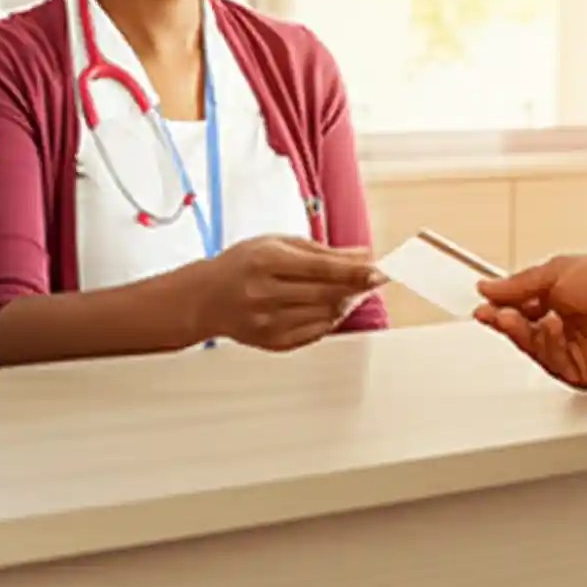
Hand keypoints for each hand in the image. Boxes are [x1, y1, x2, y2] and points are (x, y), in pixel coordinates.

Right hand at [192, 236, 386, 351]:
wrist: (204, 298)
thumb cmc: (243, 264)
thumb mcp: (277, 244)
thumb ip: (322, 251)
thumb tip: (364, 256)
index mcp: (265, 261)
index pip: (322, 268)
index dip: (356, 271)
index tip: (382, 271)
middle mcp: (265, 293)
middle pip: (328, 294)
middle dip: (358, 286)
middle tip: (375, 278)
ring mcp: (268, 322)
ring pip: (327, 315)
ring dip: (348, 301)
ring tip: (351, 289)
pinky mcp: (272, 342)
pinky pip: (317, 332)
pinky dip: (331, 318)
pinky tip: (330, 305)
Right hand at [474, 255, 586, 389]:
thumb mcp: (556, 272)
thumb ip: (518, 284)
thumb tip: (488, 287)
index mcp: (558, 299)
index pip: (519, 306)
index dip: (499, 305)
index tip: (481, 302)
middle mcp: (563, 325)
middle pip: (520, 330)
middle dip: (501, 320)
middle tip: (487, 312)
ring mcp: (569, 349)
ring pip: (530, 347)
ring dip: (516, 331)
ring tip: (507, 317)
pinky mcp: (577, 370)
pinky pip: (548, 362)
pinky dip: (542, 346)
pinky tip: (546, 327)